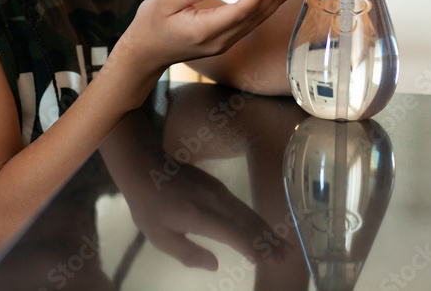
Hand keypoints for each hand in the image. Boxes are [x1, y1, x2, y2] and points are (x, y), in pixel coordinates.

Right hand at [116, 0, 301, 78]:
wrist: (144, 54)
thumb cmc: (150, 24)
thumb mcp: (164, 0)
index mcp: (203, 31)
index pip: (238, 13)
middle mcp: (218, 41)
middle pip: (253, 18)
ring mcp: (223, 44)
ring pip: (255, 22)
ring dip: (274, 2)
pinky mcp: (224, 41)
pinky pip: (249, 24)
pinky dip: (264, 9)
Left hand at [126, 162, 291, 270]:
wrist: (145, 166)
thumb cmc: (149, 205)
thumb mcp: (160, 236)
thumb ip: (188, 253)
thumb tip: (215, 265)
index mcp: (199, 215)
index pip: (233, 234)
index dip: (253, 247)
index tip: (269, 260)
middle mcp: (214, 201)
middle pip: (247, 222)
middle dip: (267, 240)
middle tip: (285, 256)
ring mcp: (218, 191)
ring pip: (247, 212)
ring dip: (266, 230)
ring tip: (282, 246)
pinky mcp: (217, 186)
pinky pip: (241, 205)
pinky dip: (255, 219)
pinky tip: (263, 228)